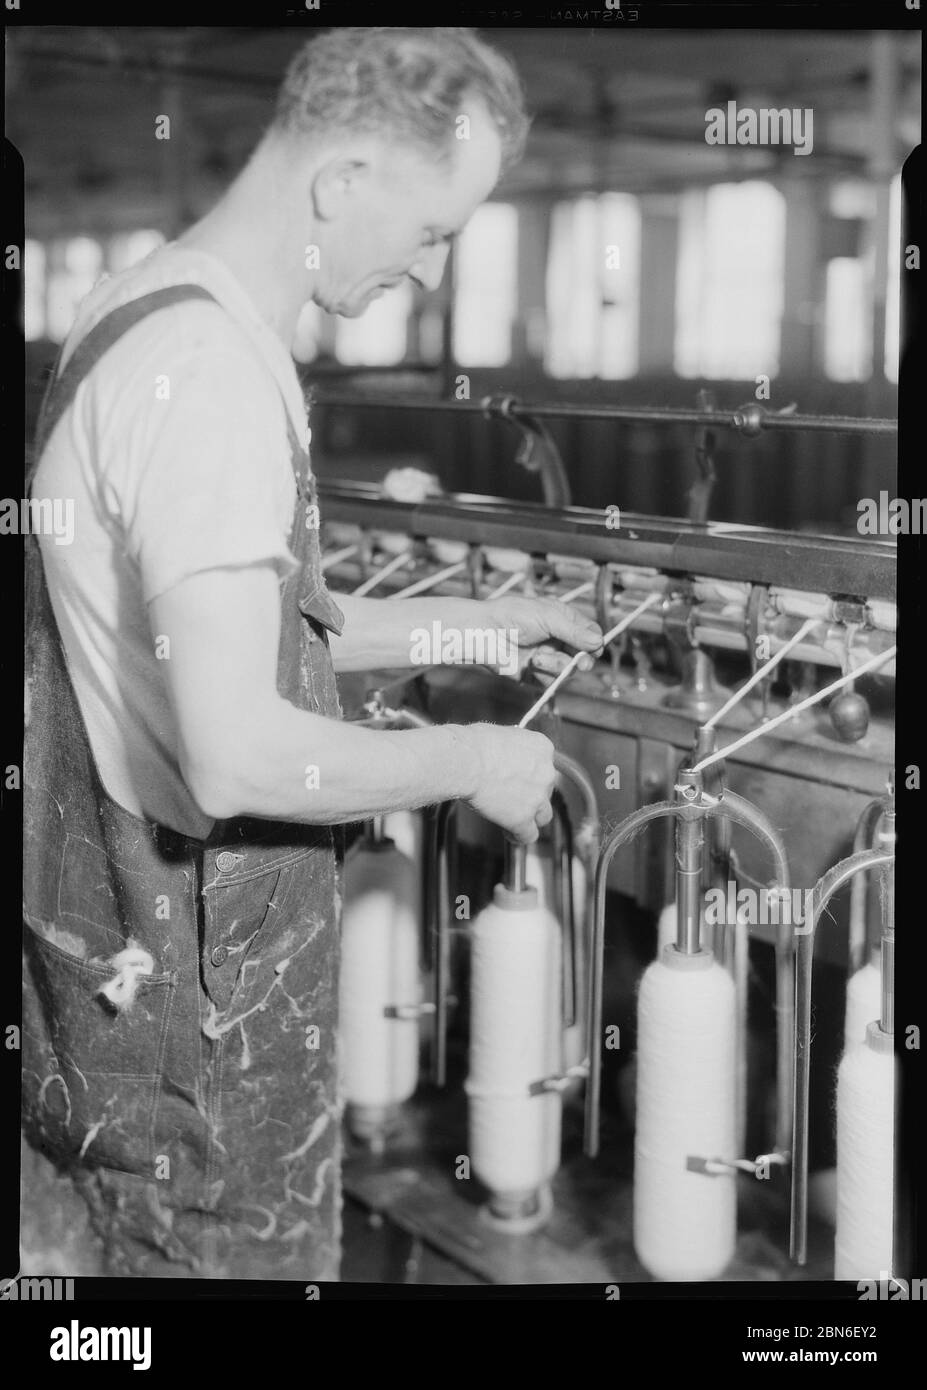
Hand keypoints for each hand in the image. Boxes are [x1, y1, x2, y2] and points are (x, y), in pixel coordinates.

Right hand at [464, 722, 556, 843]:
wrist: (466, 761)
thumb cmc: (473, 744)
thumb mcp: (501, 734)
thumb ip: (512, 748)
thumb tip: (505, 755)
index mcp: (542, 748)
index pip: (545, 765)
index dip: (530, 773)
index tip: (518, 776)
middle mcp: (546, 772)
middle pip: (545, 789)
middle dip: (530, 794)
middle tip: (511, 795)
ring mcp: (537, 798)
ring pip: (544, 815)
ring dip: (531, 816)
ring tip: (514, 817)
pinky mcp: (522, 818)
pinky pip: (529, 835)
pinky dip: (519, 836)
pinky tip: (510, 834)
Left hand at [484, 596, 602, 675]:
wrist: (483, 633)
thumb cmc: (512, 616)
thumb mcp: (547, 616)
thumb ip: (574, 630)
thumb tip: (599, 641)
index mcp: (563, 621)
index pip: (590, 634)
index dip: (595, 642)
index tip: (595, 648)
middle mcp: (558, 640)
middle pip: (583, 656)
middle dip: (582, 660)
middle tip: (581, 664)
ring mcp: (547, 658)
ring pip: (568, 671)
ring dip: (556, 666)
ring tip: (538, 659)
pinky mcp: (534, 675)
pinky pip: (550, 683)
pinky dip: (543, 676)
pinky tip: (531, 666)